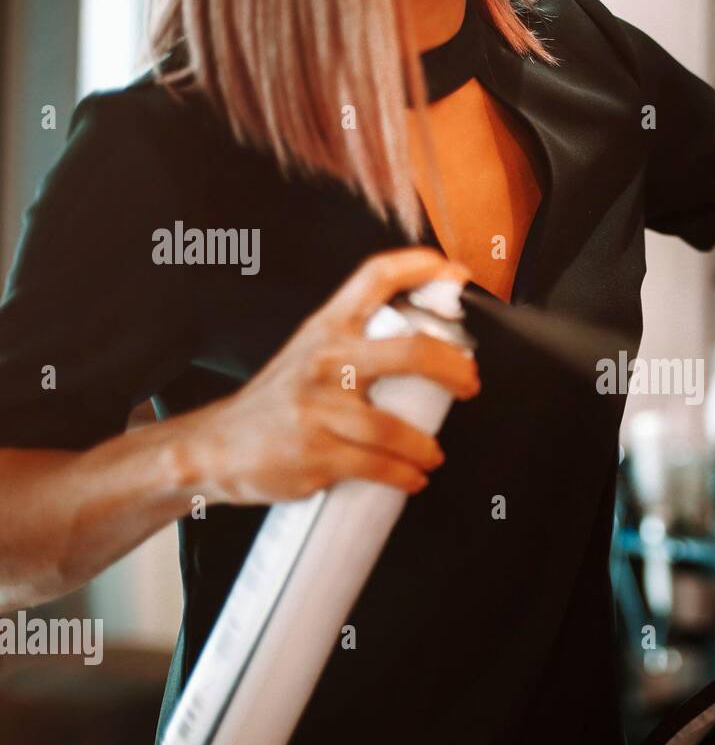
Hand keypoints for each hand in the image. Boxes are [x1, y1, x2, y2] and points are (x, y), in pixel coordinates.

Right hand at [183, 248, 478, 504]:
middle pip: (411, 352)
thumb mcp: (312, 352)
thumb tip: (431, 345)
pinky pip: (378, 466)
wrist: (215, 446)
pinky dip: (405, 475)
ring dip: (426, 446)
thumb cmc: (278, 400)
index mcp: (327, 327)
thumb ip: (359, 342)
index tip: (456, 273)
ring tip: (431, 453)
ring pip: (395, 426)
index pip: (375, 278)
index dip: (420, 267)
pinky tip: (412, 477)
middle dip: (454, 368)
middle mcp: (325, 360)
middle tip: (469, 384)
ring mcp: (318, 408)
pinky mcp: (316, 453)